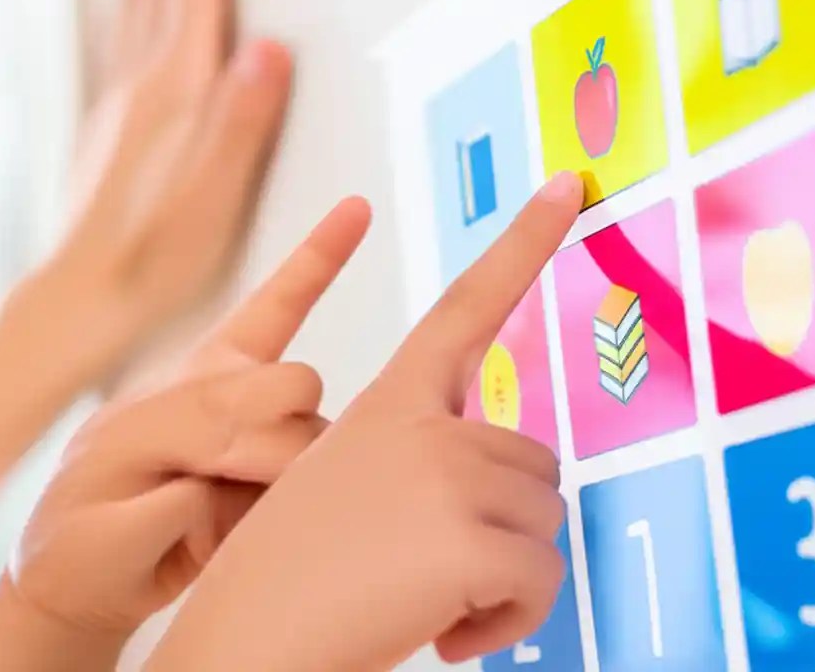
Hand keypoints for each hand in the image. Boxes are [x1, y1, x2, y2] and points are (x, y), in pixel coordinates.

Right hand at [0, 198, 370, 669]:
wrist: (80, 583)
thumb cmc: (178, 528)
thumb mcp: (245, 488)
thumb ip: (280, 448)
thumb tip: (306, 422)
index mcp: (218, 377)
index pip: (274, 307)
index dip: (319, 255)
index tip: (360, 205)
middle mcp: (185, 386)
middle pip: (291, 383)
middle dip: (298, 442)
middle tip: (262, 488)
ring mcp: (141, 421)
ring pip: (250, 434)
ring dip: (253, 491)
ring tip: (210, 518)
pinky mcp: (110, 476)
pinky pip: (187, 497)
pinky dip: (188, 525)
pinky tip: (168, 535)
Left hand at [27, 0, 293, 383]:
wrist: (86, 298)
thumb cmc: (156, 259)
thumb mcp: (217, 195)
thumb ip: (243, 119)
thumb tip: (268, 51)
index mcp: (174, 99)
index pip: (197, 4)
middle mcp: (140, 93)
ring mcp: (118, 110)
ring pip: (136, 16)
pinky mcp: (109, 133)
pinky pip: (122, 47)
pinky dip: (133, 13)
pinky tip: (135, 19)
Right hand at [148, 172, 583, 671]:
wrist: (246, 648)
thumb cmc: (295, 582)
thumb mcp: (351, 489)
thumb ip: (423, 458)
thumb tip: (517, 477)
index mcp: (388, 403)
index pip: (466, 307)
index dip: (523, 244)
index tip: (568, 188)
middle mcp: (422, 423)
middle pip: (536, 463)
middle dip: (505, 526)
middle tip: (433, 567)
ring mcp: (445, 474)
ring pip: (547, 523)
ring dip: (506, 577)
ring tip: (431, 597)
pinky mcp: (468, 537)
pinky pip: (542, 580)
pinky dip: (510, 619)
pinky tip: (449, 633)